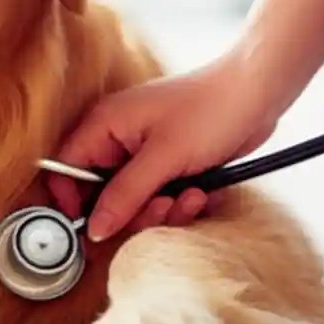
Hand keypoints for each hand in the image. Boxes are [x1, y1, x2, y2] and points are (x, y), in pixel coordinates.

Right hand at [48, 53, 277, 241]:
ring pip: (132, 199)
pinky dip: (177, 201)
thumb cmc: (210, 110)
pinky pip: (157, 195)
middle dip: (132, 210)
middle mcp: (117, 137)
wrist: (257, 94)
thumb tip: (93, 228)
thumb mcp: (164, 158)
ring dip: (161, 208)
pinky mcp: (167, 163)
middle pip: (100, 191)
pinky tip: (199, 192)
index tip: (91, 225)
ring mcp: (143, 152)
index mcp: (104, 123)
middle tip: (161, 207)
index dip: (71, 198)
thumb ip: (124, 195)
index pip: (65, 167)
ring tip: (189, 196)